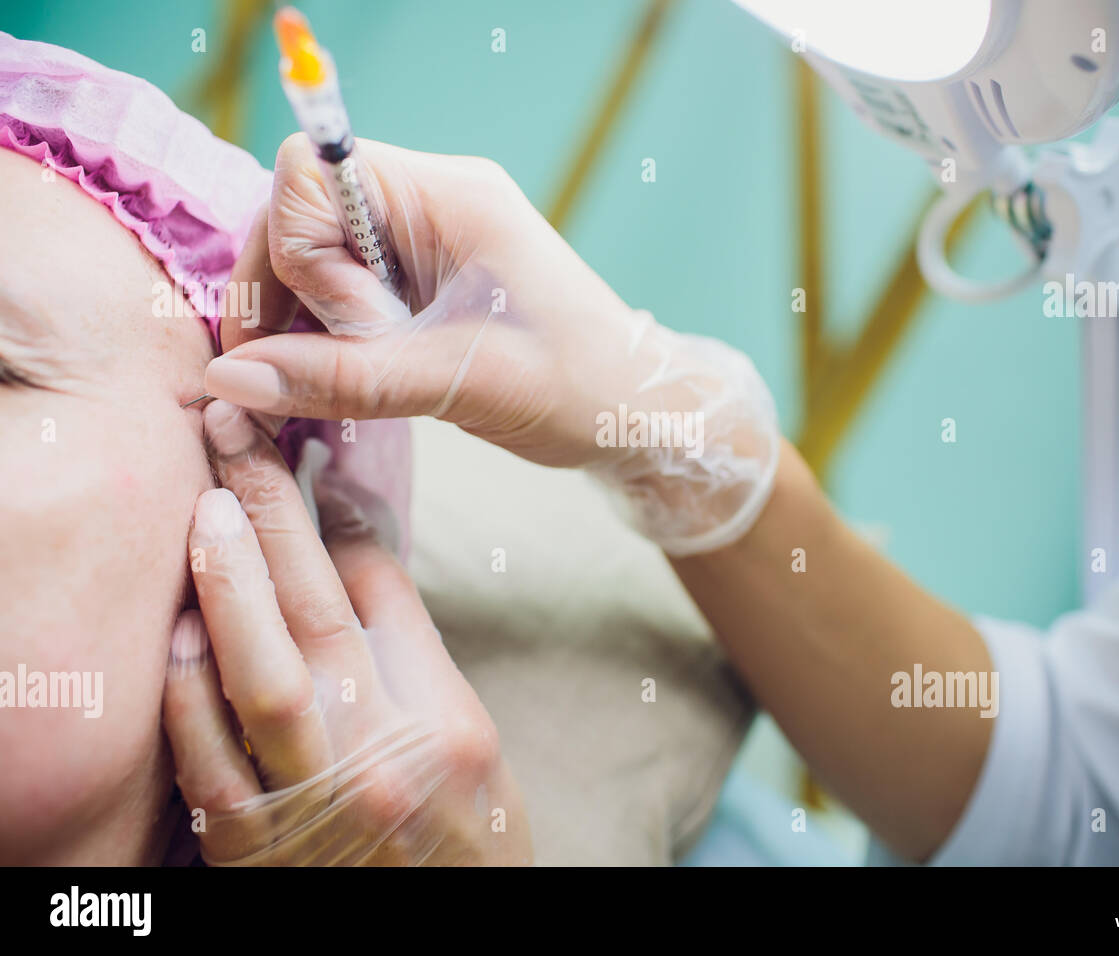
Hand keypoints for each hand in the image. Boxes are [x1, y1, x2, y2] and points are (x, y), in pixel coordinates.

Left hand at [163, 399, 530, 864]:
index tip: (303, 460)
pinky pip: (210, 765)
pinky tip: (177, 638)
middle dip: (271, 513)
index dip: (336, 520)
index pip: (385, 597)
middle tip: (234, 436)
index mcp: (447, 723)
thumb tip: (350, 550)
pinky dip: (188, 697)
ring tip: (204, 510)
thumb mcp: (471, 742)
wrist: (449, 940)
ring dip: (226, 586)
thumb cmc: (466, 843)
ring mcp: (315, 805)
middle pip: (320, 611)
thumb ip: (412, 650)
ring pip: (264, 677)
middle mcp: (384, 757)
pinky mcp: (255, 852)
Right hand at [207, 134, 779, 553]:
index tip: (354, 330)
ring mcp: (425, 241)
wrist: (635, 412)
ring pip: (313, 261)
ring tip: (319, 396)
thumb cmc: (574, 386)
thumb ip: (343, 377)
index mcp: (448, 195)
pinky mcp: (423, 282)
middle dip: (284, 298)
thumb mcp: (457, 383)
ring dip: (301, 327)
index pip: (309, 176)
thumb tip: (228, 379)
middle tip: (294, 380)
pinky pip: (344, 292)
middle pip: (299, 219)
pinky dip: (326, 341)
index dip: (300, 256)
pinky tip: (333, 390)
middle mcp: (429, 203)